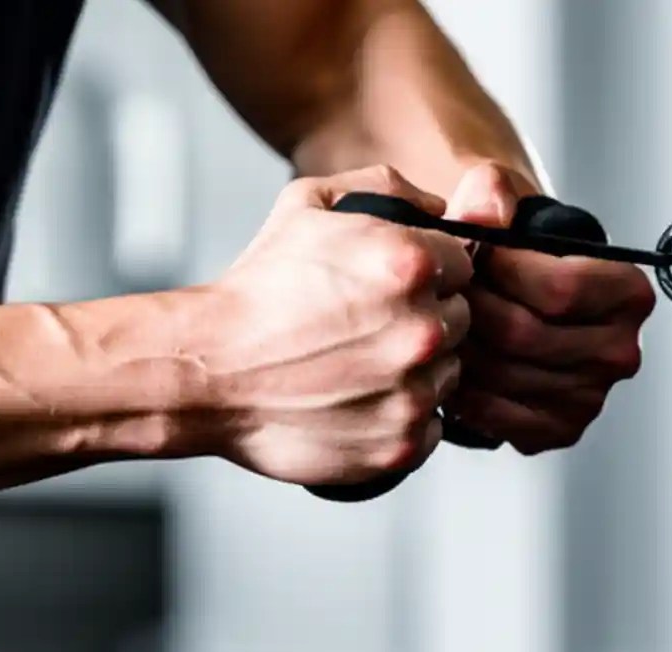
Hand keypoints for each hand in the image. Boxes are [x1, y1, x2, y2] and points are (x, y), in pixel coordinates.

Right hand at [205, 166, 473, 488]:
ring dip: (414, 372)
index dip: (427, 274)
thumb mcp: (306, 205)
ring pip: (447, 377)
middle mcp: (422, 330)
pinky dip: (400, 420)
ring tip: (355, 367)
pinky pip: (428, 430)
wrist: (206, 370)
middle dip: (421, 321)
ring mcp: (414, 394)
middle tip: (366, 328)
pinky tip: (356, 403)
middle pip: (460, 322)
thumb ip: (385, 186)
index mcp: (411, 264)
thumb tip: (437, 203)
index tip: (387, 288)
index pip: (465, 265)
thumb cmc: (253, 291)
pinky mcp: (400, 445)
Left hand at [441, 162, 656, 453]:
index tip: (467, 255)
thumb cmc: (508, 249)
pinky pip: (498, 416)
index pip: (560, 288)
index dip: (501, 271)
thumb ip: (491, 192)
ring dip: (460, 350)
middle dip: (471, 310)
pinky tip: (448, 365)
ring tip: (435, 326)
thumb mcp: (501, 204)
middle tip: (435, 294)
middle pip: (525, 335)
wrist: (503, 295)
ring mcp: (591, 396)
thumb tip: (486, 207)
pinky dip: (464, 394)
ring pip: (504, 375)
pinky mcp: (557, 429)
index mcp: (627, 293)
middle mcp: (620, 350)